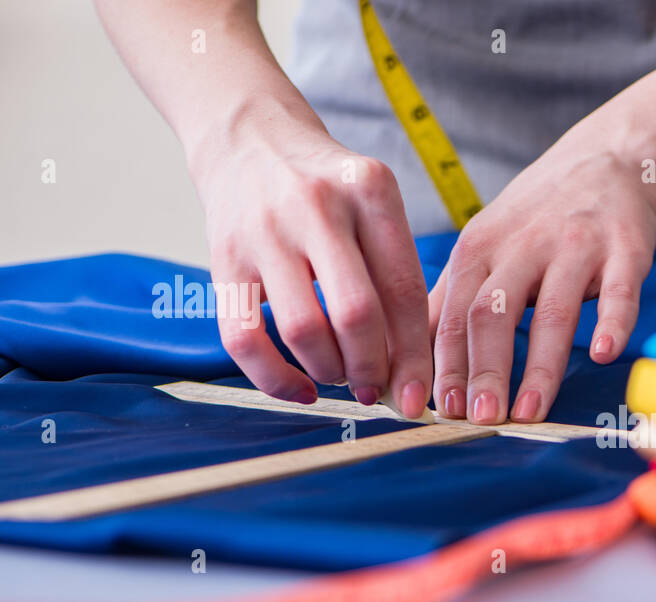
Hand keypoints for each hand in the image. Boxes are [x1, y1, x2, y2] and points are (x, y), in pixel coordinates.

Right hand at [193, 123, 431, 417]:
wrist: (249, 136)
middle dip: (371, 369)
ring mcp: (265, 230)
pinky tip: (299, 387)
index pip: (403, 291)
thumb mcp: (374, 206)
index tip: (417, 395)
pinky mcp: (223, 255)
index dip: (413, 355)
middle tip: (375, 389)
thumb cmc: (326, 188)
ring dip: (328, 371)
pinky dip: (274, 378)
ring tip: (338, 375)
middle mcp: (318, 207)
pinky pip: (243, 337)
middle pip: (355, 314)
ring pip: (303, 330)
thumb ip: (393, 273)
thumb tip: (408, 368)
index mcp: (371, 192)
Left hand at [428, 134, 655, 423]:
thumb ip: (451, 300)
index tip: (439, 410)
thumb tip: (410, 362)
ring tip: (530, 413)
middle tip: (480, 419)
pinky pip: (620, 290)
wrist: (608, 159)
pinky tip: (604, 355)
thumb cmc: (538, 216)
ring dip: (540, 367)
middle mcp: (523, 246)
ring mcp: (576, 247)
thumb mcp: (484, 244)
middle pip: (493, 314)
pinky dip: (613, 322)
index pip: (453, 314)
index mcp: (480, 248)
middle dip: (484, 371)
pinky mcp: (624, 249)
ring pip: (552, 311)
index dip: (445, 364)